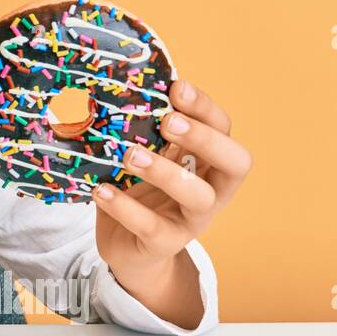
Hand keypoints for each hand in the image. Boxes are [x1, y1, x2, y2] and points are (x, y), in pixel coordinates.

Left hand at [92, 78, 251, 280]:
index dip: (205, 108)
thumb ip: (143, 131)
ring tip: (130, 156)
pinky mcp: (165, 244)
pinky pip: (152, 227)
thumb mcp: (145, 157)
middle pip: (234, 163)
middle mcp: (212, 190)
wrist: (128, 248)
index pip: (224, 128)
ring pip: (198, 197)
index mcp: (209, 162)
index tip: (177, 88)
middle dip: (204, 139)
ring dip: (165, 172)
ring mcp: (192, 220)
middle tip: (168, 121)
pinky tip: (101, 190)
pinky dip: (125, 208)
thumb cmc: (139, 192)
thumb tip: (116, 87)